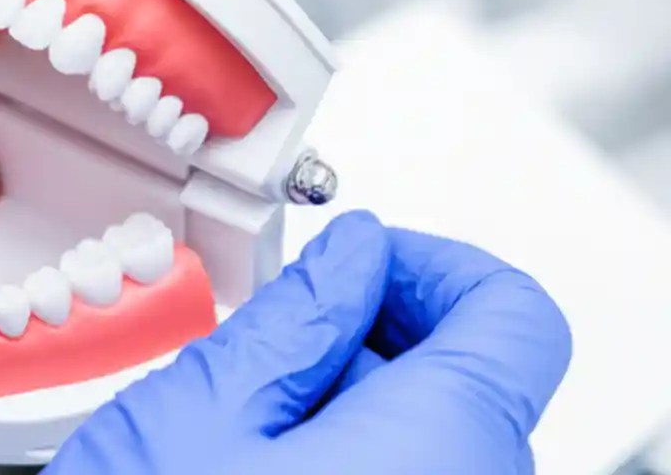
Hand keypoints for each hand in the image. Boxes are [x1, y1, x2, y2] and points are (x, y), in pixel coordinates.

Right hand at [45, 211, 571, 474]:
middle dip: (370, 344)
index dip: (433, 266)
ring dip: (351, 414)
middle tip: (275, 349)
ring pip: (433, 447)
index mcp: (447, 448)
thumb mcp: (202, 416)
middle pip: (469, 381)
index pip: (512, 314)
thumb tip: (350, 260)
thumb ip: (293, 320)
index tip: (363, 266)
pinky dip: (353, 472)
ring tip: (249, 433)